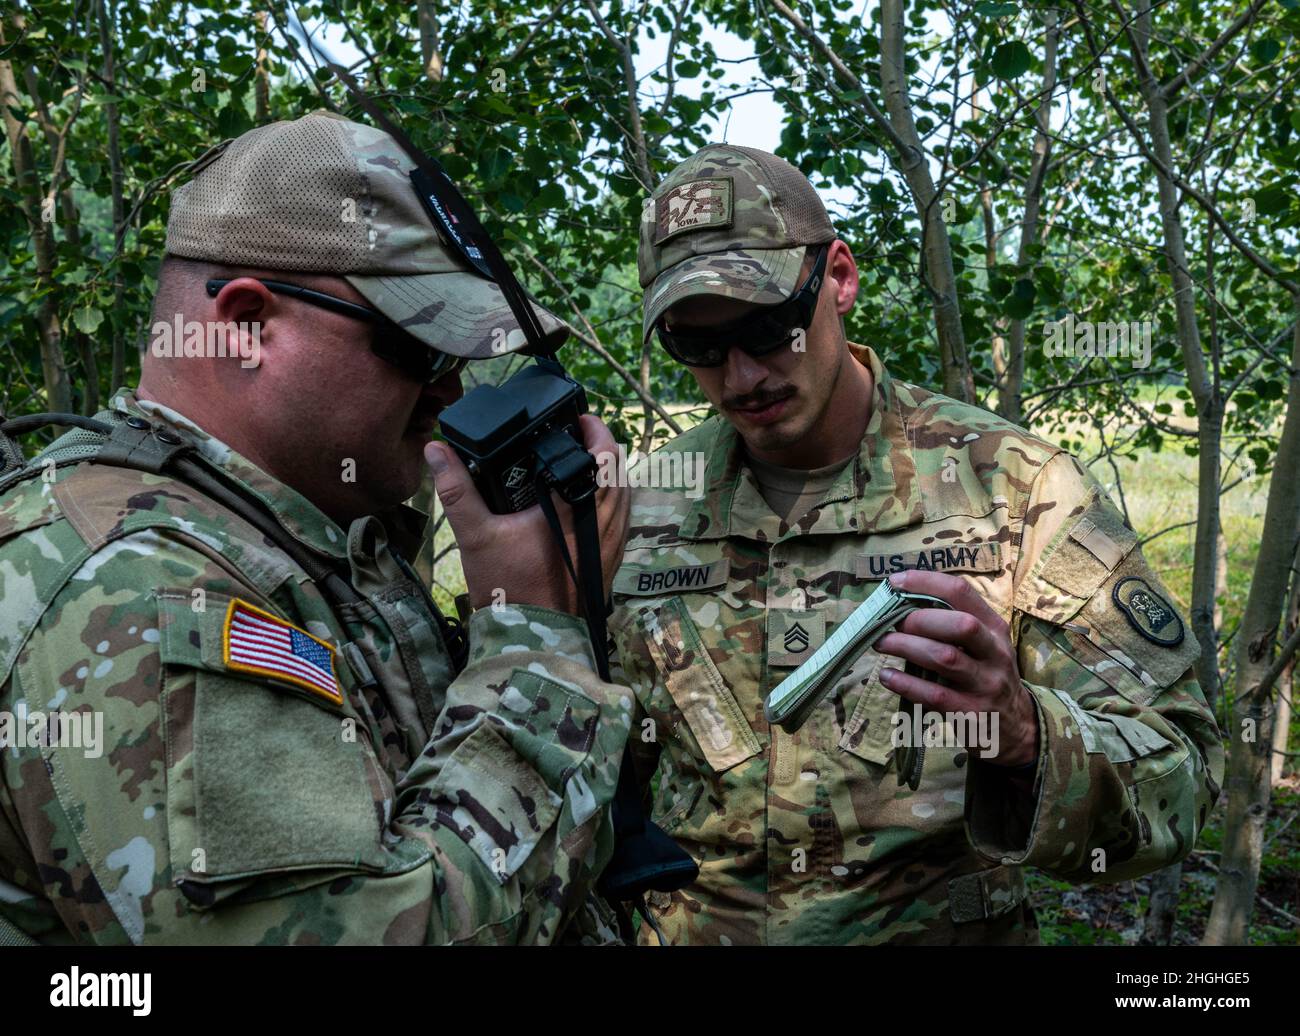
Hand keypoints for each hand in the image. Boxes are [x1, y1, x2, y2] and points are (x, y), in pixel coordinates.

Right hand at [425, 414, 630, 614]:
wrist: (529, 641)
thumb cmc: (507, 590)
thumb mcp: (476, 535)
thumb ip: (457, 489)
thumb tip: (436, 450)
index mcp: (577, 510)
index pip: (605, 456)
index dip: (596, 430)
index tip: (578, 417)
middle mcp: (604, 525)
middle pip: (620, 472)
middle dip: (603, 449)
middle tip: (577, 435)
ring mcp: (612, 545)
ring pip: (625, 497)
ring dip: (610, 475)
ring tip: (583, 463)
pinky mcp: (611, 562)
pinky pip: (622, 521)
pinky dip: (612, 503)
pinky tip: (589, 502)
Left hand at [874, 570, 1038, 766]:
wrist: (1016, 727)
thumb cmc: (986, 674)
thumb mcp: (983, 644)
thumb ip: (952, 622)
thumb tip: (900, 601)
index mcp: (994, 627)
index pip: (962, 593)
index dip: (925, 583)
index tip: (894, 582)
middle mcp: (995, 653)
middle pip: (960, 625)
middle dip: (919, 619)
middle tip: (891, 622)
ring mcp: (986, 684)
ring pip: (945, 658)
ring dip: (906, 647)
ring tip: (880, 643)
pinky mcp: (972, 713)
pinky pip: (934, 695)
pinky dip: (906, 683)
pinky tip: (887, 676)